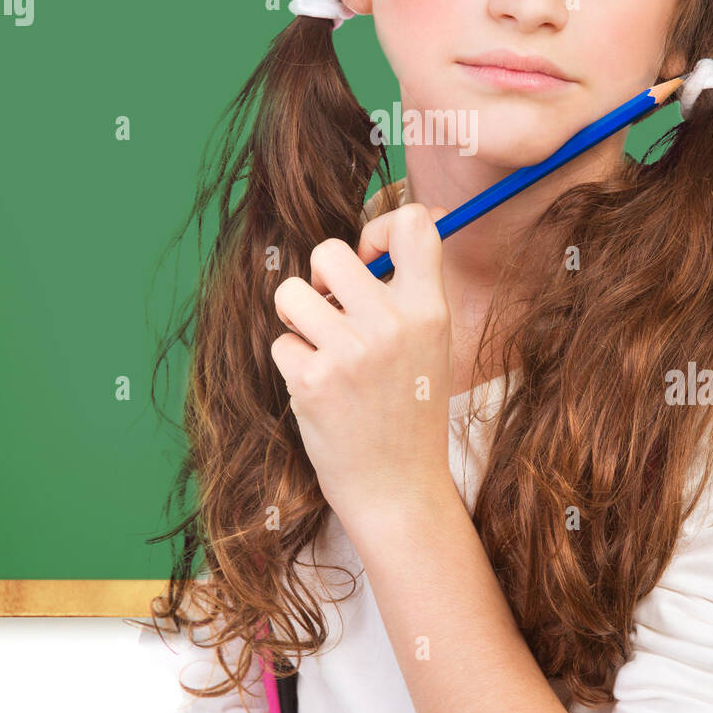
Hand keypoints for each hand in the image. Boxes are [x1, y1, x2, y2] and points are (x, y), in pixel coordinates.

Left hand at [270, 202, 454, 531]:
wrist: (399, 490)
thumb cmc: (409, 411)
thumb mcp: (431, 344)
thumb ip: (412, 290)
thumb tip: (402, 222)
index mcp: (430, 309)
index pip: (416, 223)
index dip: (381, 225)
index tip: (370, 256)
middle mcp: (393, 325)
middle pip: (329, 250)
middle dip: (317, 276)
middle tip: (328, 306)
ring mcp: (352, 353)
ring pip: (290, 293)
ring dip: (296, 317)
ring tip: (318, 346)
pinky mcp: (314, 381)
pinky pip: (282, 342)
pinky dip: (292, 362)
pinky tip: (319, 389)